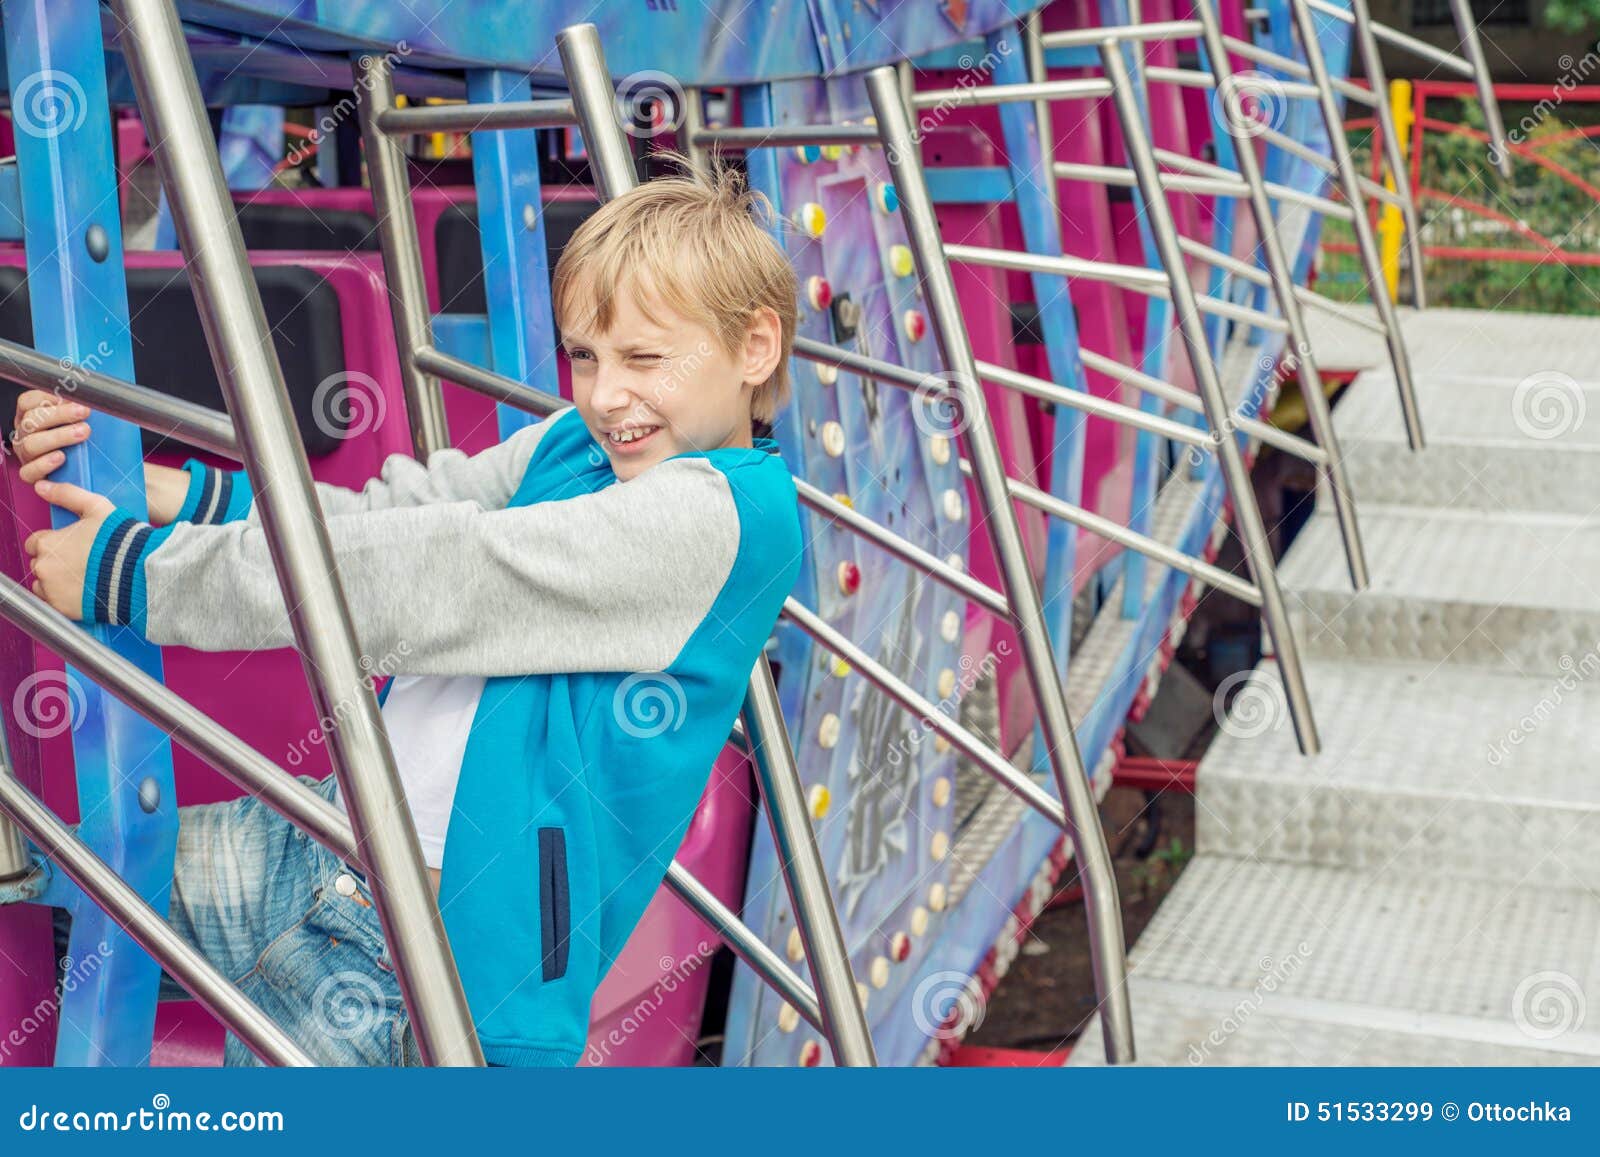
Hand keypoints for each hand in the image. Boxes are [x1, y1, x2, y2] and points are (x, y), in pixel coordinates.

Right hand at [10, 390, 91, 483]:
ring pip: (31, 443)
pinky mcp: (30, 474)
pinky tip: (61, 458)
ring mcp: (26, 454)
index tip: (72, 397)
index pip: (28, 401)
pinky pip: (30, 470)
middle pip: (31, 420)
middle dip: (60, 414)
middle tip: (84, 412)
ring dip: (58, 437)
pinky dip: (45, 464)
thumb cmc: (78, 439)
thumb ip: (78, 407)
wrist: (78, 471)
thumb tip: (91, 395)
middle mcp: (25, 434)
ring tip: (82, 433)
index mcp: (31, 416)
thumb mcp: (79, 420)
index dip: (47, 397)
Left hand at [24, 481, 117, 619]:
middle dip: (55, 562)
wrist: (139, 574)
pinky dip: (65, 599)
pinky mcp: (63, 609)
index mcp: (47, 543)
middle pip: (40, 564)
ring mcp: (52, 590)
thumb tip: (41, 486)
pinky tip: (84, 592)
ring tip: (84, 578)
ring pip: (44, 585)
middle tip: (82, 562)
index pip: (36, 543)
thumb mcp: (97, 508)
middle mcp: (44, 567)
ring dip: (57, 582)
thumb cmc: (119, 540)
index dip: (54, 543)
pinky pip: (55, 604)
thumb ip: (66, 494)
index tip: (71, 546)